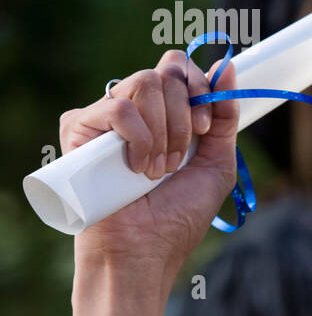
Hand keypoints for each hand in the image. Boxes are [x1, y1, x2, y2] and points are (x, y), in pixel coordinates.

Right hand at [61, 50, 238, 278]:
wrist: (146, 249)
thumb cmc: (178, 214)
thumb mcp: (218, 162)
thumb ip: (225, 116)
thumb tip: (228, 66)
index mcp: (164, 113)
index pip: (179, 67)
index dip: (200, 88)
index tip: (206, 128)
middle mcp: (134, 109)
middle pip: (166, 73)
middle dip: (185, 118)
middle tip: (181, 158)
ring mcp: (105, 117)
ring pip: (144, 82)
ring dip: (164, 131)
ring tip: (157, 169)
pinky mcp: (79, 129)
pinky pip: (118, 108)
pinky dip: (139, 138)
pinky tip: (136, 168)